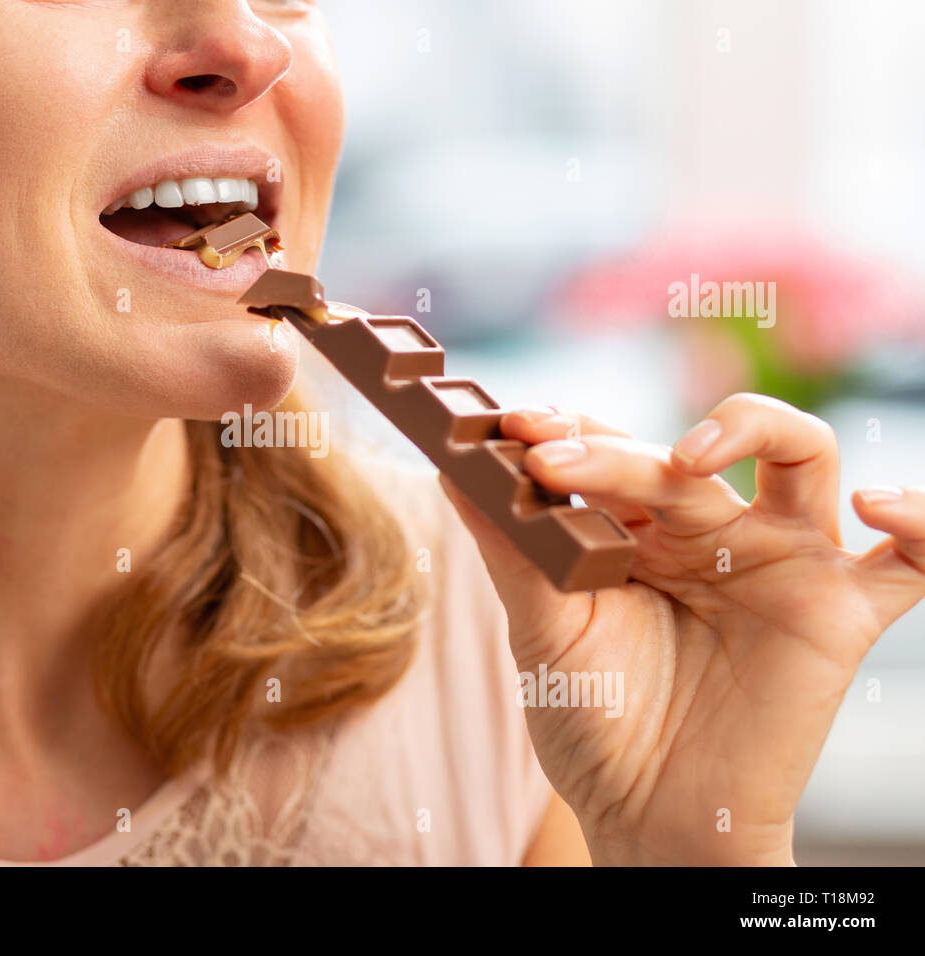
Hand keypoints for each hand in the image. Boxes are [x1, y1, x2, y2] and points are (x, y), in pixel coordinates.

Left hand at [441, 393, 924, 864]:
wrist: (648, 818)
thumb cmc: (592, 724)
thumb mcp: (541, 632)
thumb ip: (510, 548)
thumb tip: (448, 467)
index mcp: (639, 527)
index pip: (613, 447)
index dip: (570, 429)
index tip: (514, 428)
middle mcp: (712, 531)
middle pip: (684, 453)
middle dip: (617, 450)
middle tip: (553, 459)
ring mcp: (779, 563)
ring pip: (801, 454)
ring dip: (756, 428)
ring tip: (692, 454)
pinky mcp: (839, 612)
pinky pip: (912, 559)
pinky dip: (919, 524)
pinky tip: (880, 508)